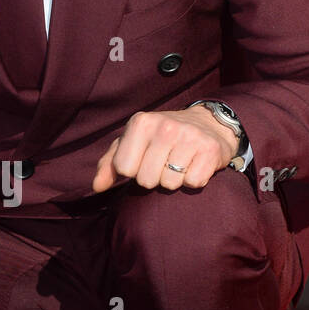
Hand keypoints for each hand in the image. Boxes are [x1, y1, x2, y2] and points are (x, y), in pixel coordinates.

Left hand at [92, 106, 239, 192]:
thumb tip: (97, 187)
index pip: (124, 168)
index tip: (143, 160)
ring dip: (174, 180)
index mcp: (141, 123)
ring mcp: (190, 137)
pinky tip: (194, 165)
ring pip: (170, 184)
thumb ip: (110, 164)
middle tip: (164, 163)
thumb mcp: (132, 143)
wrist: (207, 124)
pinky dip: (193, 180)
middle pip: (146, 180)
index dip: (133, 171)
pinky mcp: (210, 150)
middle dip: (153, 178)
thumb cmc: (161, 138)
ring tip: (179, 164)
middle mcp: (165, 126)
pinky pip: (193, 183)